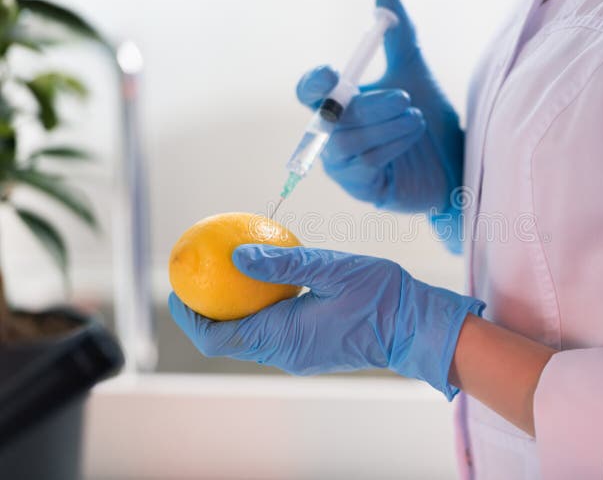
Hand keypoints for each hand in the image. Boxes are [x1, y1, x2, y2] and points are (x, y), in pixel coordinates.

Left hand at [169, 244, 483, 398]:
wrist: (417, 329)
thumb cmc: (382, 296)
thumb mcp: (332, 268)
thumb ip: (282, 263)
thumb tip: (236, 255)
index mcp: (285, 337)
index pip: (219, 337)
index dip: (190, 317)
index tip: (177, 290)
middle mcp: (286, 354)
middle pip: (228, 340)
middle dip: (205, 312)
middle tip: (195, 277)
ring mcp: (299, 356)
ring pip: (250, 338)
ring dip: (231, 312)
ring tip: (222, 277)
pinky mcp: (311, 350)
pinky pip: (272, 334)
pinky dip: (256, 312)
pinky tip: (262, 285)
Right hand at [296, 0, 463, 213]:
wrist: (457, 160)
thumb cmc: (428, 117)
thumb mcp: (415, 71)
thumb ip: (399, 35)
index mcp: (340, 104)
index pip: (310, 92)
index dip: (314, 82)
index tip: (332, 73)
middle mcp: (335, 135)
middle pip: (330, 118)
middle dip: (368, 106)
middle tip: (405, 97)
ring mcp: (346, 166)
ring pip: (347, 143)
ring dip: (385, 127)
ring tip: (417, 117)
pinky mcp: (364, 189)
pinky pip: (365, 165)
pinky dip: (391, 146)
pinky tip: (414, 134)